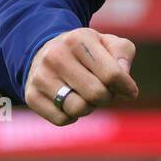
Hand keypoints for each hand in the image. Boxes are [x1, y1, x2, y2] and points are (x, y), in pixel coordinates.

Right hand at [24, 29, 138, 123]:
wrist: (46, 51)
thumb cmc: (86, 51)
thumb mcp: (108, 42)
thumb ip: (123, 55)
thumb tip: (124, 80)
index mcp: (78, 40)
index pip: (112, 74)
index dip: (126, 87)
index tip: (129, 90)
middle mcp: (56, 56)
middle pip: (96, 94)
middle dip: (107, 96)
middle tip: (104, 90)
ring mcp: (41, 76)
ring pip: (78, 109)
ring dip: (90, 107)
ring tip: (87, 95)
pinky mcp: (31, 96)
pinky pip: (62, 120)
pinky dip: (72, 115)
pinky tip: (71, 101)